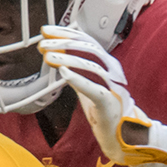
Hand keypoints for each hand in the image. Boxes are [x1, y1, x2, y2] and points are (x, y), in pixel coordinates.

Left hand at [38, 24, 166, 165]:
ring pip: (90, 64)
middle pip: (87, 48)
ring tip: (48, 56)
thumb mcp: (88, 85)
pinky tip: (64, 73)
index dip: (66, 33)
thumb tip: (58, 56)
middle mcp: (112, 69)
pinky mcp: (109, 102)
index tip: (46, 31)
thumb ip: (76, 70)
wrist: (122, 135)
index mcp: (107, 63)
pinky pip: (94, 88)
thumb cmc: (106, 110)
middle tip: (43, 43)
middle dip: (63, 42)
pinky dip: (78, 79)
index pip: (86, 41)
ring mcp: (112, 84)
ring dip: (66, 58)